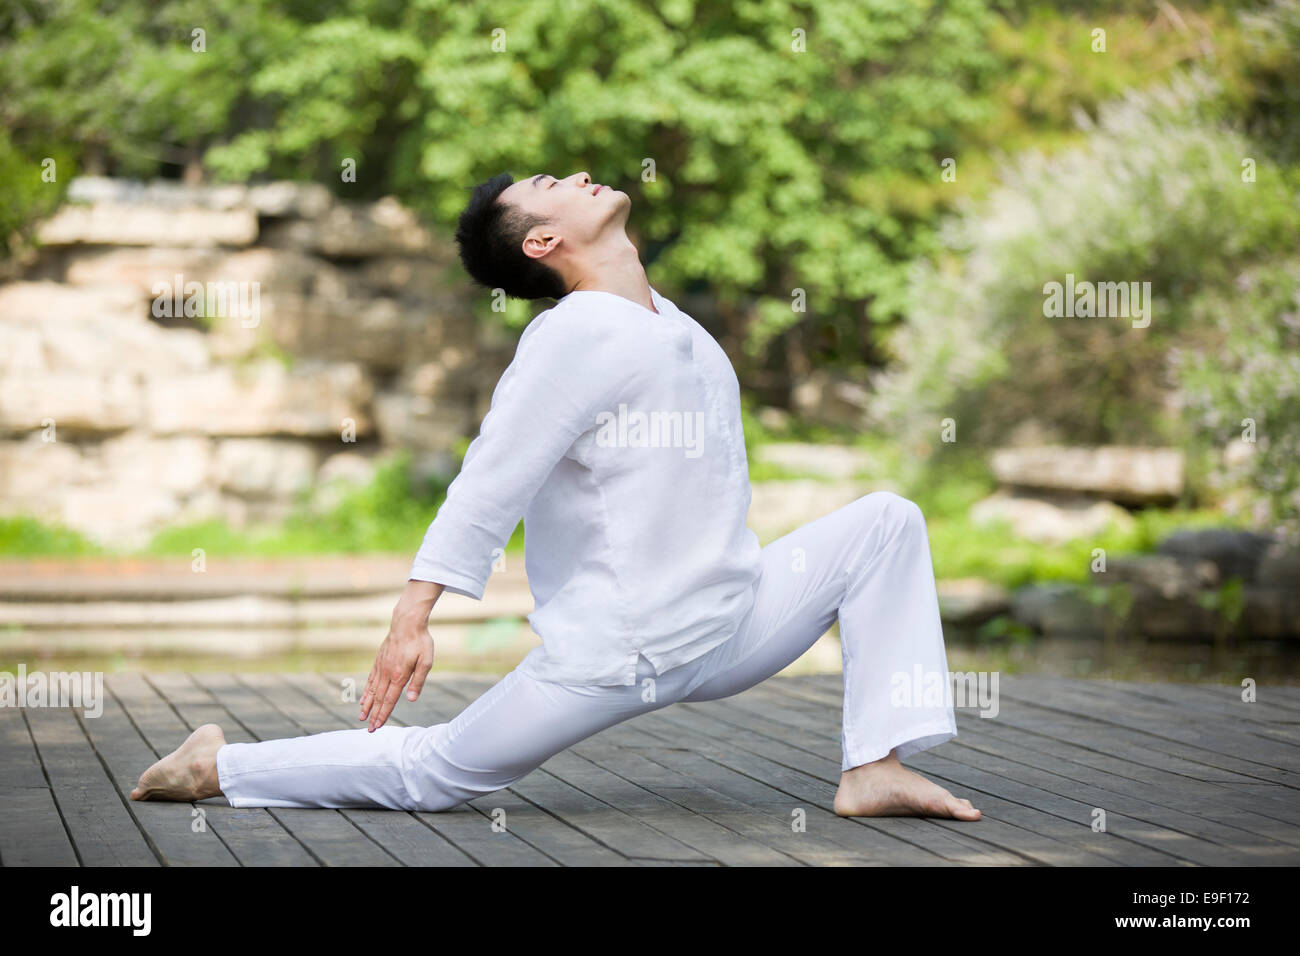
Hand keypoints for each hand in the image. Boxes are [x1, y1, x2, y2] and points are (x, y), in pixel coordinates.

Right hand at [359, 580, 443, 731]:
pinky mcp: (378, 661)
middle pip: (378, 698)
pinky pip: (370, 679)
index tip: (377, 726)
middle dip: (373, 715)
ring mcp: (380, 667)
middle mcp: (386, 673)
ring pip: (371, 690)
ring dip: (367, 705)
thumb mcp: (426, 661)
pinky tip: (364, 698)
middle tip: (369, 729)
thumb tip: (410, 699)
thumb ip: (418, 681)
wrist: (407, 622)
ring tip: (362, 717)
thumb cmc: (420, 641)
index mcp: (398, 675)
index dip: (383, 715)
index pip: (389, 700)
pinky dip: (366, 691)